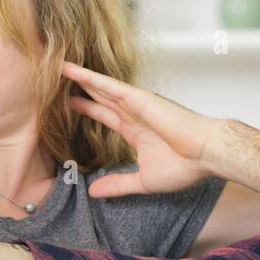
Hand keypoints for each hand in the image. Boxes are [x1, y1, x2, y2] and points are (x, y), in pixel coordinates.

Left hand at [61, 61, 223, 196]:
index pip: (104, 116)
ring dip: (77, 78)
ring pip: (99, 87)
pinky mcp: (137, 98)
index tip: (66, 106)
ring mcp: (135, 104)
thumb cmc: (185, 167)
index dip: (86, 109)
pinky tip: (69, 69)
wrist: (205, 154)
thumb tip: (94, 193)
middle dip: (78, 90)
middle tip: (53, 81)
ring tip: (54, 67)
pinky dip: (87, 76)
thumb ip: (117, 184)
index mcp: (135, 131)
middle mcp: (133, 113)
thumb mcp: (142, 181)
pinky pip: (106, 85)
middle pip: (98, 98)